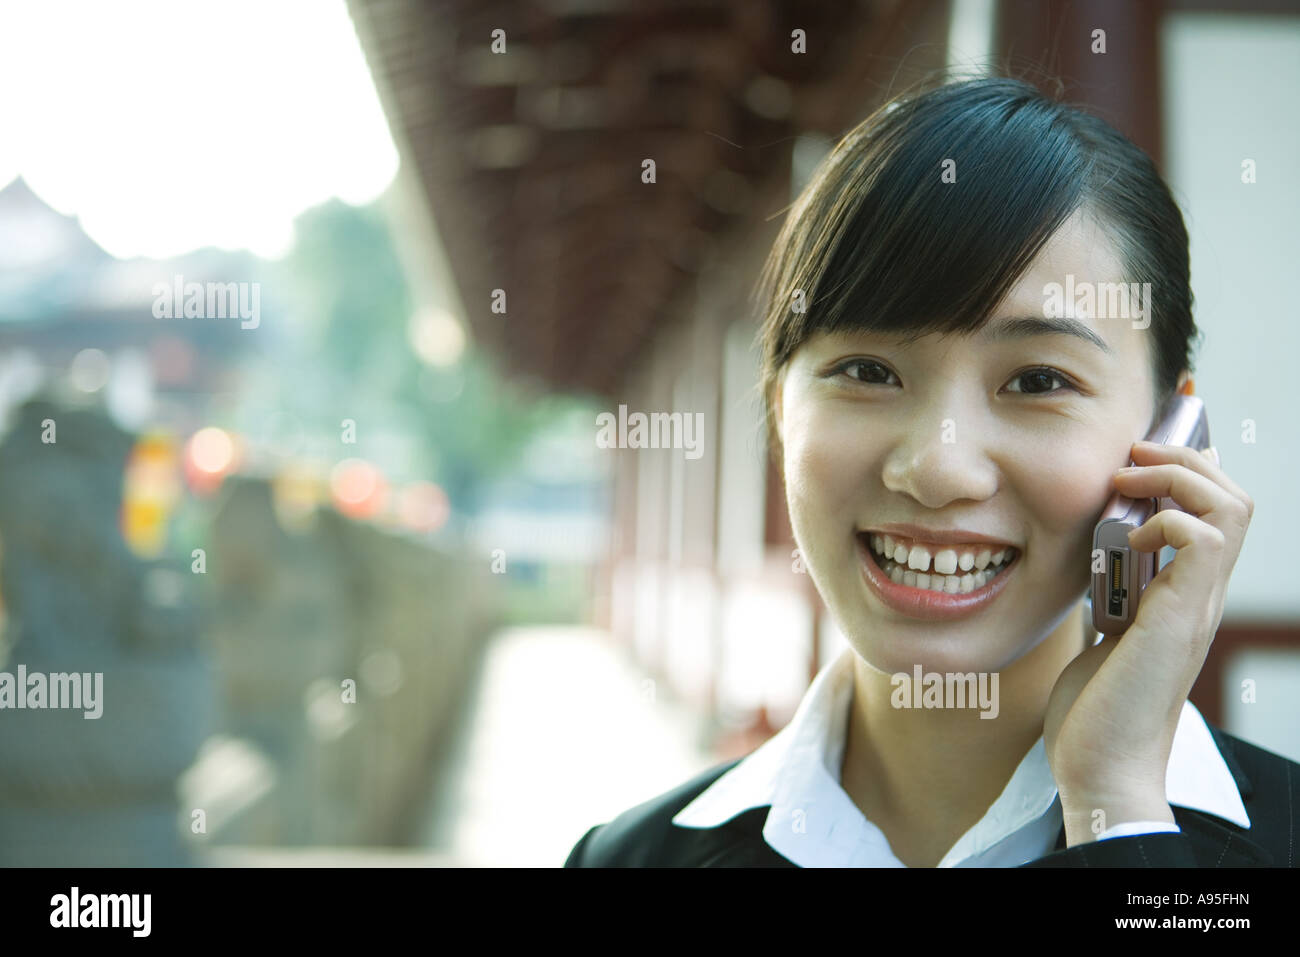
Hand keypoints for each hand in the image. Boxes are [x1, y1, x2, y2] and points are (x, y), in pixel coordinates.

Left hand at [1042, 442, 1253, 843]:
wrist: (1101, 765)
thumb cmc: (1095, 708)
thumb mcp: (1098, 631)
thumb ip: (1104, 596)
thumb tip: (1084, 562)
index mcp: (1181, 593)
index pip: (1213, 512)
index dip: (1184, 472)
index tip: (1133, 461)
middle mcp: (1200, 595)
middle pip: (1234, 496)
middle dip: (1184, 457)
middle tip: (1131, 457)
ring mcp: (1196, 605)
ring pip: (1232, 506)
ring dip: (1178, 476)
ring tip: (1130, 481)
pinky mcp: (1180, 617)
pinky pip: (1203, 539)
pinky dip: (1165, 520)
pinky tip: (1127, 539)